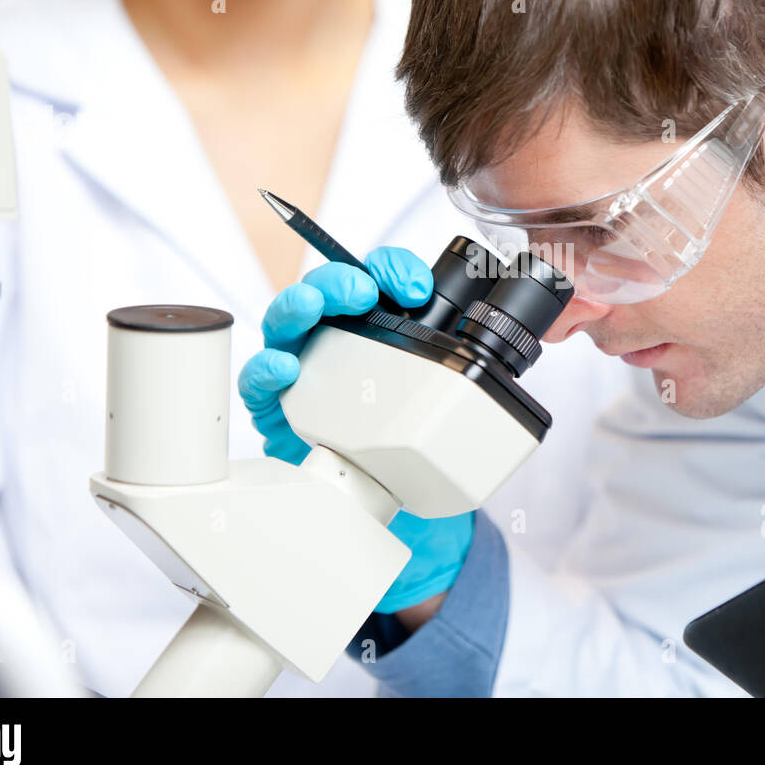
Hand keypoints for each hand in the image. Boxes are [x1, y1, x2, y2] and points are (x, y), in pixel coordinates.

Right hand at [238, 248, 475, 615]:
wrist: (382, 495)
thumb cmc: (403, 433)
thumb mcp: (438, 398)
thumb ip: (461, 375)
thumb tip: (506, 368)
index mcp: (374, 324)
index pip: (377, 278)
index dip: (392, 269)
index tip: (416, 285)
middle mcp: (333, 337)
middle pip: (326, 290)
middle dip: (341, 280)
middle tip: (362, 290)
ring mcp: (301, 366)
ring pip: (286, 321)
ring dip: (298, 306)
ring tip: (314, 306)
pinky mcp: (276, 404)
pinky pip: (258, 381)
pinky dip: (266, 369)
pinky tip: (286, 367)